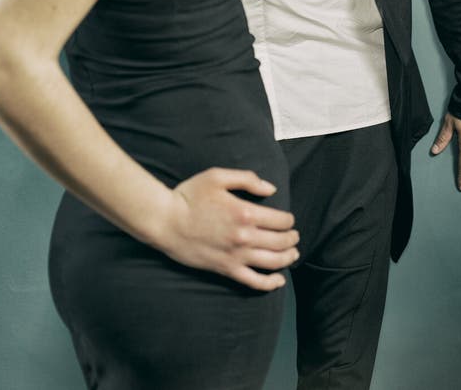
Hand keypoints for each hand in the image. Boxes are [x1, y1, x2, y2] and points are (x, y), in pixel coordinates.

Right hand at [157, 168, 298, 290]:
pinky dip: (270, 283)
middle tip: (294, 236)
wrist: (166, 221)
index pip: (280, 220)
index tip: (288, 219)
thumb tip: (271, 189)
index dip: (288, 220)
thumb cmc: (190, 195)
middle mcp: (244, 237)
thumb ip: (247, 179)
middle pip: (280, 241)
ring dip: (288, 258)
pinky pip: (254, 281)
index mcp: (245, 212)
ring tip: (293, 253)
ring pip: (273, 262)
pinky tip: (279, 280)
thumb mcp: (217, 176)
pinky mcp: (226, 269)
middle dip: (292, 238)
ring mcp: (236, 255)